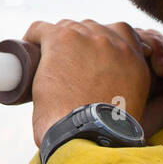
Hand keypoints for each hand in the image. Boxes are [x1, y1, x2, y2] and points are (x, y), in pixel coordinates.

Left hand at [21, 20, 162, 148]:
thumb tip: (105, 98)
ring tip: (46, 62)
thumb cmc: (103, 134)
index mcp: (135, 62)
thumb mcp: (131, 110)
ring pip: (68, 28)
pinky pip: (41, 29)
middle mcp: (116, 45)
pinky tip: (27, 50)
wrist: (87, 135)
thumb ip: (125, 95)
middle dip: (79, 44)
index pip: (121, 35)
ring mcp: (89, 38)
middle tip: (65, 65)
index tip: (88, 60)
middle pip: (92, 29)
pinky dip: (33, 38)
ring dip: (58, 42)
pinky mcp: (62, 39)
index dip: (101, 46)